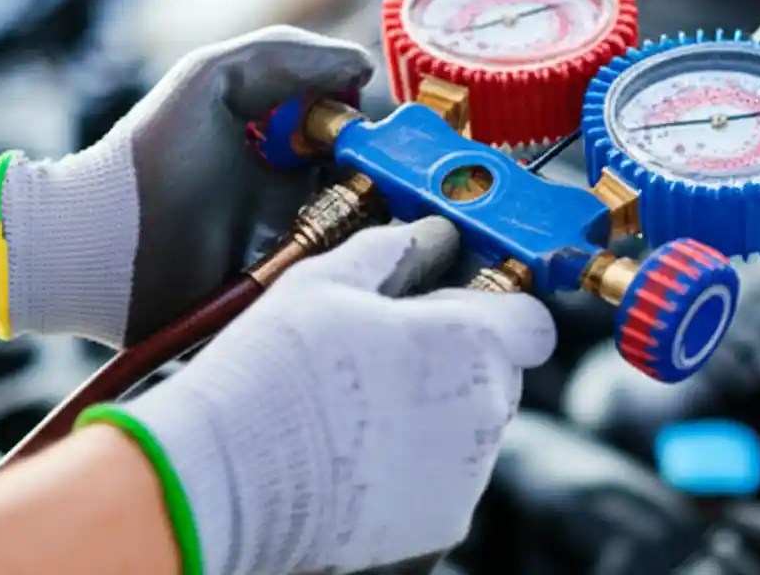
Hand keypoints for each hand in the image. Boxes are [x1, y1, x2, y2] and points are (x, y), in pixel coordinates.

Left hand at [0, 26, 372, 345]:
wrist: (103, 249)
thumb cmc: (150, 156)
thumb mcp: (212, 78)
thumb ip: (287, 53)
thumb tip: (363, 68)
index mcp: (282, 141)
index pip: (356, 132)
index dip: (375, 134)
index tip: (387, 143)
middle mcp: (295, 192)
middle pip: (371, 184)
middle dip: (385, 184)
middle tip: (391, 187)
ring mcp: (293, 246)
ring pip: (365, 233)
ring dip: (373, 227)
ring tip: (361, 222)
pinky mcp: (286, 293)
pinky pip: (337, 279)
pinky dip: (349, 267)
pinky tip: (344, 255)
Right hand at [88, 218, 556, 574]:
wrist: (227, 478)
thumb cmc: (275, 374)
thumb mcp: (325, 283)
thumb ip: (392, 251)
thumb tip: (423, 235)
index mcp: (470, 342)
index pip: (532, 322)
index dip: (498, 311)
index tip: (459, 308)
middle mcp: (484, 410)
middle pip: (500, 374)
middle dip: (459, 360)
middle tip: (389, 355)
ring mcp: (467, 474)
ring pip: (472, 428)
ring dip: (436, 413)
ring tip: (359, 409)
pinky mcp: (443, 524)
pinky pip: (447, 479)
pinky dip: (416, 465)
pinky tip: (357, 452)